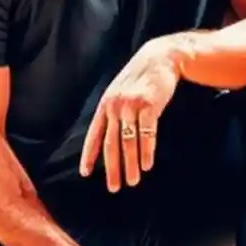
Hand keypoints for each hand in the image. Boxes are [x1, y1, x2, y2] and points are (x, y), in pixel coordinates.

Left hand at [80, 37, 182, 192]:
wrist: (160, 58)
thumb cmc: (140, 78)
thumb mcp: (120, 92)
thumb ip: (113, 112)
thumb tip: (109, 138)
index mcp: (105, 105)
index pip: (93, 135)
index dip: (89, 155)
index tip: (86, 173)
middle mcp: (115, 106)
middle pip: (111, 144)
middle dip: (112, 168)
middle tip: (114, 188)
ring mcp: (132, 106)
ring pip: (129, 143)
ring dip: (130, 165)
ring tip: (133, 181)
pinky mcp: (150, 106)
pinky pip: (147, 134)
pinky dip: (147, 151)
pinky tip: (147, 165)